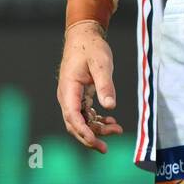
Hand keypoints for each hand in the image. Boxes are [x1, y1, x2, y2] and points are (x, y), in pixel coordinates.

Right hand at [57, 22, 122, 153]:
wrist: (84, 36)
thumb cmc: (91, 47)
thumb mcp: (101, 63)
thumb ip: (105, 84)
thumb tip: (110, 106)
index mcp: (68, 89)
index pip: (72, 117)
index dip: (83, 131)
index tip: (95, 141)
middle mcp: (67, 96)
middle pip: (75, 124)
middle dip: (89, 137)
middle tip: (106, 147)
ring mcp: (72, 97)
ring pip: (82, 120)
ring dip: (96, 128)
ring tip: (116, 130)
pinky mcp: (79, 95)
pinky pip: (85, 113)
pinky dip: (96, 120)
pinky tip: (110, 122)